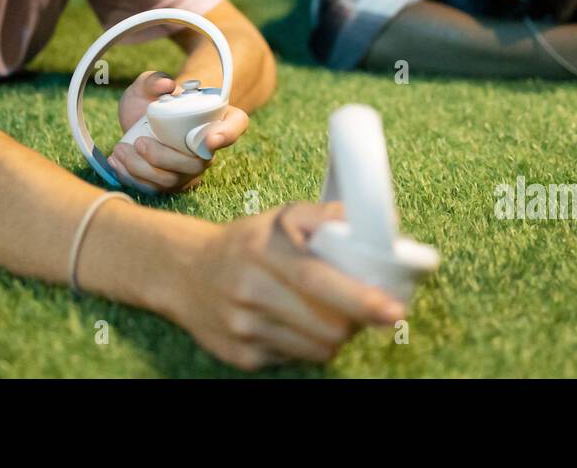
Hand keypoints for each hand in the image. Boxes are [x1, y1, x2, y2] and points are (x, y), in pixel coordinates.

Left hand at [111, 70, 248, 193]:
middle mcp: (207, 147)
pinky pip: (154, 189)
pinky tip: (117, 162)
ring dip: (142, 170)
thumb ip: (154, 80)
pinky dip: (132, 178)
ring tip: (120, 150)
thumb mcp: (148, 84)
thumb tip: (166, 85)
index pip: (235, 126)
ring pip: (173, 180)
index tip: (209, 139)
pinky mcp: (169, 182)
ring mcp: (189, 168)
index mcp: (215, 117)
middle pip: (198, 163)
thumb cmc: (151, 99)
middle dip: (165, 158)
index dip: (227, 135)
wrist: (137, 119)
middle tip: (139, 142)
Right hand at [169, 203, 405, 369]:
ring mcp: (243, 327)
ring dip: (334, 336)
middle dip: (355, 322)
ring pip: (316, 349)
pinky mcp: (241, 356)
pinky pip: (295, 359)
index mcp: (263, 250)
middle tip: (364, 310)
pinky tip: (291, 324)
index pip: (318, 279)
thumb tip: (377, 225)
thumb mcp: (278, 218)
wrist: (183, 272)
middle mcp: (249, 289)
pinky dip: (304, 345)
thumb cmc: (245, 243)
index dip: (359, 298)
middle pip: (326, 326)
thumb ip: (323, 217)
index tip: (392, 310)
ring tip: (328, 315)